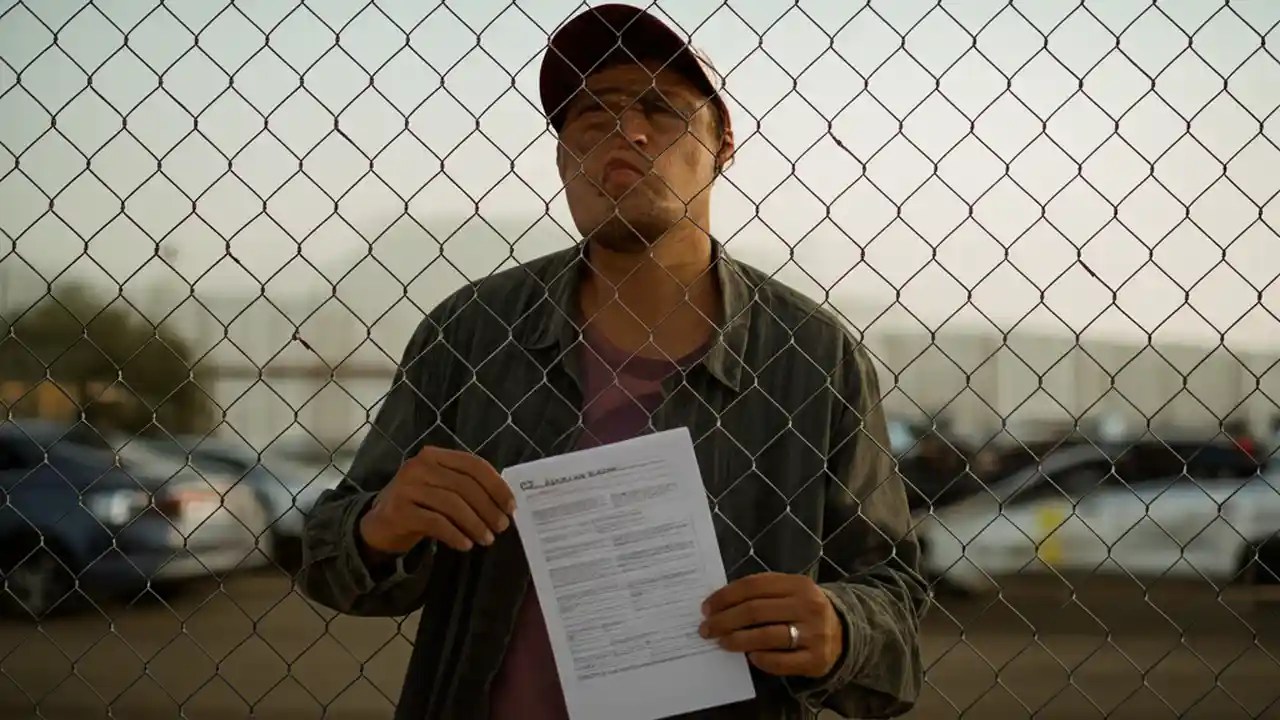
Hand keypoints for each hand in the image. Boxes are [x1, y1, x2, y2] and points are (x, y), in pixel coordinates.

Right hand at [358, 446, 515, 555]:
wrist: (378, 525)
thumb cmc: (418, 505)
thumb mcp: (441, 488)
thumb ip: (466, 487)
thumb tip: (504, 503)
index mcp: (434, 455)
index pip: (473, 465)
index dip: (496, 485)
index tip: (510, 506)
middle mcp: (419, 466)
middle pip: (464, 485)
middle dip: (488, 508)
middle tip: (501, 527)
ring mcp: (407, 487)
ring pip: (452, 504)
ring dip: (475, 524)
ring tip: (487, 539)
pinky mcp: (399, 511)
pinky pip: (435, 522)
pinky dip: (455, 534)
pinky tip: (465, 545)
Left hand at [699, 572, 843, 677]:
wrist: (844, 632)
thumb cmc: (804, 609)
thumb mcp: (790, 592)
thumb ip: (762, 592)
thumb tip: (721, 604)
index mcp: (799, 584)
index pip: (753, 586)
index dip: (725, 596)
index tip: (707, 608)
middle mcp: (808, 606)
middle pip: (755, 611)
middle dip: (725, 620)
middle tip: (706, 628)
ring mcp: (814, 634)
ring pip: (766, 636)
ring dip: (737, 640)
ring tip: (721, 642)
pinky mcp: (815, 660)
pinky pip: (780, 662)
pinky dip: (760, 659)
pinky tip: (749, 657)